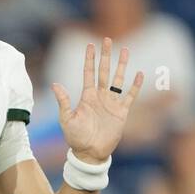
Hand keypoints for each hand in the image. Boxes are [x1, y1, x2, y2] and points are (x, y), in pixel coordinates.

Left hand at [53, 39, 143, 162]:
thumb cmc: (76, 138)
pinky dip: (135, 86)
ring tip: (125, 50)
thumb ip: (63, 101)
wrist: (90, 153)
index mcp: (87, 96)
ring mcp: (111, 103)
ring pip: (117, 80)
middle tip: (107, 40)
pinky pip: (130, 96)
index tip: (90, 45)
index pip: (88, 73)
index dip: (89, 59)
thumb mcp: (66, 119)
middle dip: (105, 56)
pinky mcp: (121, 112)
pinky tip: (139, 74)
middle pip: (104, 71)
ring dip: (121, 65)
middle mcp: (100, 97)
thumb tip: (55, 84)